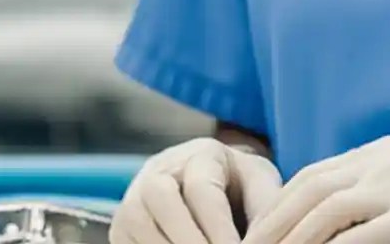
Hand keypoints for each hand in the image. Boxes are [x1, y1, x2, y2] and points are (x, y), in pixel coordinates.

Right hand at [110, 137, 282, 243]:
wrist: (213, 188)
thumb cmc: (242, 189)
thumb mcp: (261, 188)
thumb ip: (266, 207)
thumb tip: (268, 235)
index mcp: (200, 155)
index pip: (203, 190)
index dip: (218, 228)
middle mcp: (159, 169)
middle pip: (160, 199)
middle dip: (187, 239)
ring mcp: (134, 197)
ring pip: (138, 224)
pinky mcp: (121, 227)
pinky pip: (128, 242)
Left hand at [243, 135, 389, 243]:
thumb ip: (363, 195)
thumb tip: (308, 224)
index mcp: (377, 154)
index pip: (312, 177)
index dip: (277, 207)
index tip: (253, 235)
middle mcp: (385, 163)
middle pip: (312, 190)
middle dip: (275, 225)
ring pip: (329, 211)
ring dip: (295, 240)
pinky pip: (362, 237)